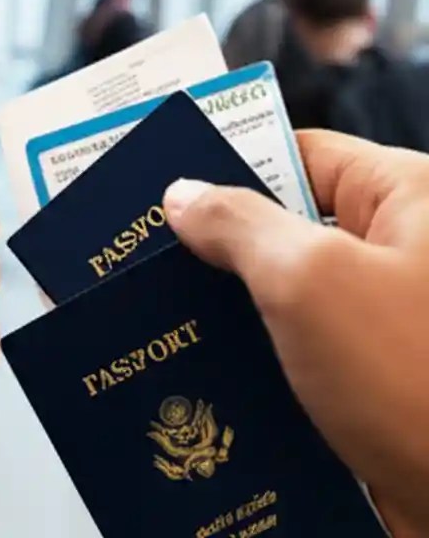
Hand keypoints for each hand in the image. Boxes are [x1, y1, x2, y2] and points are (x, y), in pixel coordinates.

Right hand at [164, 130, 428, 533]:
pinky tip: (201, 378)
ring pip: (287, 300)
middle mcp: (405, 256)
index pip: (304, 156)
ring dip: (227, 315)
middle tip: (141, 260)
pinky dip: (252, 366)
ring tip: (154, 321)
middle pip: (287, 228)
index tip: (161, 183)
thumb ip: (238, 226)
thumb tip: (185, 196)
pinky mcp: (377, 385)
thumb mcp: (311, 283)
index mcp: (412, 201)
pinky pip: (299, 359)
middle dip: (214, 248)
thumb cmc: (420, 383)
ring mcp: (390, 323)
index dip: (229, 164)